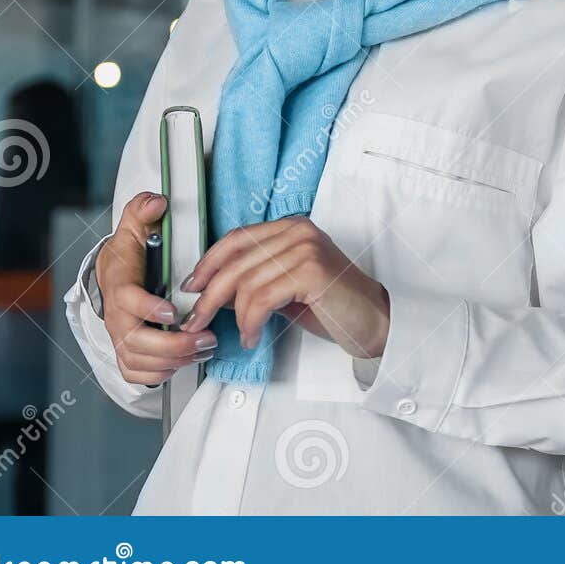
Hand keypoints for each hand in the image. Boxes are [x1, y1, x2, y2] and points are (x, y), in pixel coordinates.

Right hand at [95, 192, 219, 384]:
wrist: (114, 275)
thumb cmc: (130, 254)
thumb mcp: (137, 226)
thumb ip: (144, 211)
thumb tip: (156, 202)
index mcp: (120, 284)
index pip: (127, 300)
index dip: (147, 308)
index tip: (173, 310)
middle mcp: (116, 316)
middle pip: (135, 339)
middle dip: (172, 344)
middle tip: (205, 339)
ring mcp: (120, 336)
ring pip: (138, 359)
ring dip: (173, 360)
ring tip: (204, 349)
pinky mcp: (126, 351)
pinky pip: (136, 372)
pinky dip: (159, 373)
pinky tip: (183, 362)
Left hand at [178, 216, 390, 359]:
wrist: (373, 320)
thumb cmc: (331, 305)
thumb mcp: (285, 287)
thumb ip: (253, 280)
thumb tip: (209, 290)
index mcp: (292, 227)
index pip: (237, 238)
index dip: (208, 263)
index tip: (191, 287)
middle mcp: (299, 232)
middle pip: (235, 262)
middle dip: (209, 296)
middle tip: (196, 321)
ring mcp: (306, 249)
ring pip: (245, 283)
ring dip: (235, 316)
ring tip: (243, 334)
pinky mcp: (311, 272)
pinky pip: (261, 299)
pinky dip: (251, 322)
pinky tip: (255, 336)